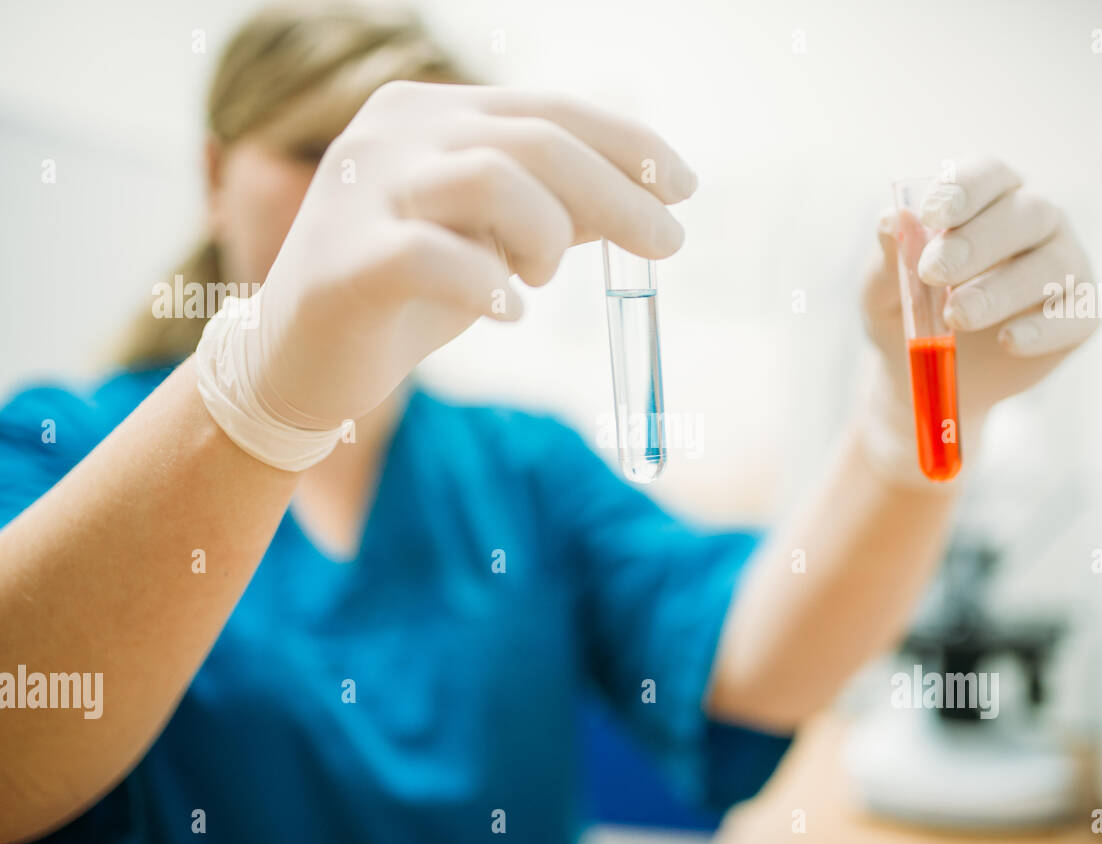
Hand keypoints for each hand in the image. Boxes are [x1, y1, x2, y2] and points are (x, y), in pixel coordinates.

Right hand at [240, 81, 696, 426]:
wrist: (301, 358)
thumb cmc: (407, 292)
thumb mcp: (495, 240)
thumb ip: (557, 210)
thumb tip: (647, 200)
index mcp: (433, 113)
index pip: (550, 109)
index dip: (629, 146)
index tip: (683, 189)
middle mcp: (395, 133)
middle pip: (536, 139)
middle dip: (619, 194)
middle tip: (666, 245)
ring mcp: (362, 190)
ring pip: (491, 178)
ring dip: (544, 235)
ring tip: (539, 279)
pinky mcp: (343, 259)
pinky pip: (433, 257)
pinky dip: (487, 286)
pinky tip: (508, 312)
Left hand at [859, 155, 1097, 477]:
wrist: (927, 375)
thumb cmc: (907, 312)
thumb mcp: (883, 288)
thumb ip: (889, 256)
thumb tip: (893, 220)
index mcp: (988, 198)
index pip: (989, 174)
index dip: (964, 188)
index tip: (931, 215)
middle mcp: (1036, 221)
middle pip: (1026, 213)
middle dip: (977, 242)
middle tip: (933, 273)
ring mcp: (1065, 264)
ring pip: (1051, 265)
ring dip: (1001, 290)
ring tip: (956, 317)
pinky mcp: (1081, 314)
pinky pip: (1076, 314)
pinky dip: (1041, 329)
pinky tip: (1007, 341)